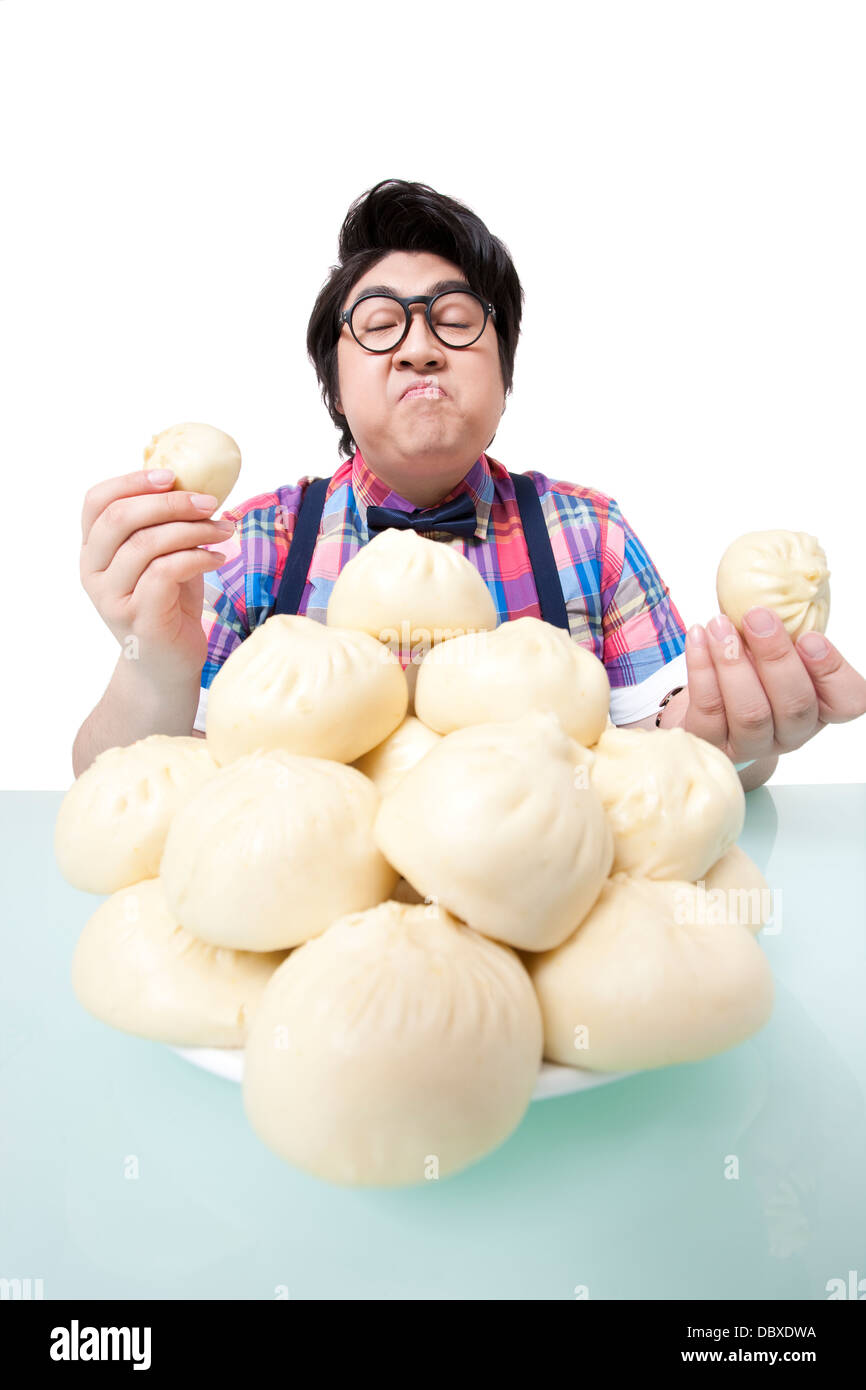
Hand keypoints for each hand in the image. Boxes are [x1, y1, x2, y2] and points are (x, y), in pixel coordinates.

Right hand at [80, 467, 235, 687]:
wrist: (167, 667)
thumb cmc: (168, 606)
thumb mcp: (162, 558)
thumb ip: (163, 526)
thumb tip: (193, 483)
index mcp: (93, 551)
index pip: (96, 502)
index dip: (131, 481)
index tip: (172, 476)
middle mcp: (93, 573)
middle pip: (120, 518)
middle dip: (169, 502)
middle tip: (209, 502)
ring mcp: (112, 597)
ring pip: (146, 543)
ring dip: (193, 529)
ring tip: (224, 529)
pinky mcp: (138, 617)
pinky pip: (166, 571)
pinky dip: (198, 557)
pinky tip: (218, 558)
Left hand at [680, 607, 865, 761]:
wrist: (706, 707)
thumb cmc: (750, 669)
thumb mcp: (773, 647)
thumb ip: (784, 626)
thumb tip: (774, 578)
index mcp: (819, 706)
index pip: (847, 701)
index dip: (832, 671)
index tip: (810, 637)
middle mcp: (792, 731)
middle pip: (794, 704)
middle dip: (776, 657)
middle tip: (757, 617)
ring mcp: (752, 744)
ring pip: (750, 712)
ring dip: (733, 663)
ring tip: (718, 625)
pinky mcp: (712, 743)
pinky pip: (708, 711)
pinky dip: (701, 670)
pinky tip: (698, 638)